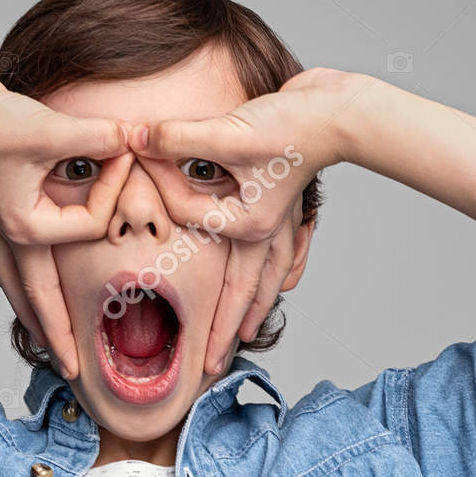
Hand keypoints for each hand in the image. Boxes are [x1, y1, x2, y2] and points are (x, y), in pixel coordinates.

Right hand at [0, 70, 130, 377]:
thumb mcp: (49, 128)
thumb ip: (98, 137)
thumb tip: (135, 138)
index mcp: (25, 227)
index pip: (90, 225)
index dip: (115, 188)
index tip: (127, 150)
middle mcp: (11, 236)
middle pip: (37, 299)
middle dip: (56, 336)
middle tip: (72, 371)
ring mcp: (1, 228)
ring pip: (17, 285)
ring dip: (32, 313)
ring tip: (44, 343)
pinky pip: (9, 262)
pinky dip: (18, 281)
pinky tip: (20, 289)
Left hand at [129, 67, 370, 371]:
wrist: (338, 108)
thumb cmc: (290, 123)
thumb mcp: (228, 132)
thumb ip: (179, 138)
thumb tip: (137, 138)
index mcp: (249, 226)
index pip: (190, 219)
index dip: (163, 188)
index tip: (143, 158)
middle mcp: (265, 231)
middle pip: (241, 292)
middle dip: (224, 331)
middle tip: (209, 367)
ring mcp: (279, 222)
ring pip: (266, 276)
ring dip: (255, 305)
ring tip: (248, 335)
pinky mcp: (286, 205)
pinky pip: (285, 250)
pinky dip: (284, 269)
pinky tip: (285, 281)